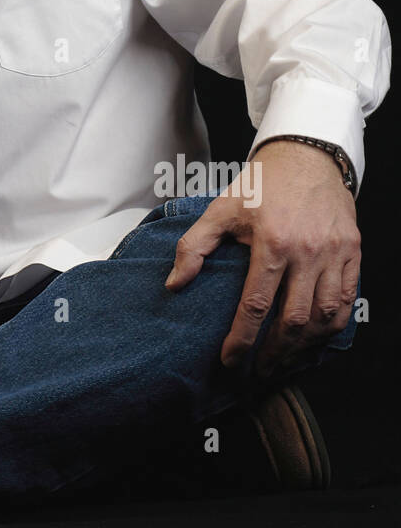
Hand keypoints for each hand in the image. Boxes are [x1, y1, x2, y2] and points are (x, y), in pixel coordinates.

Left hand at [164, 139, 359, 376]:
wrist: (305, 156)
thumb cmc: (260, 185)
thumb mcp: (220, 209)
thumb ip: (193, 246)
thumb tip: (174, 284)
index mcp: (272, 241)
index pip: (255, 305)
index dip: (242, 340)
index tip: (230, 361)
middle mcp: (307, 251)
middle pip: (293, 320)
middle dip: (273, 353)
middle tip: (258, 371)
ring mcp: (334, 253)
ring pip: (324, 316)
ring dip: (304, 347)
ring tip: (284, 361)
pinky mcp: (352, 252)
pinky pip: (347, 300)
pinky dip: (332, 326)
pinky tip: (314, 338)